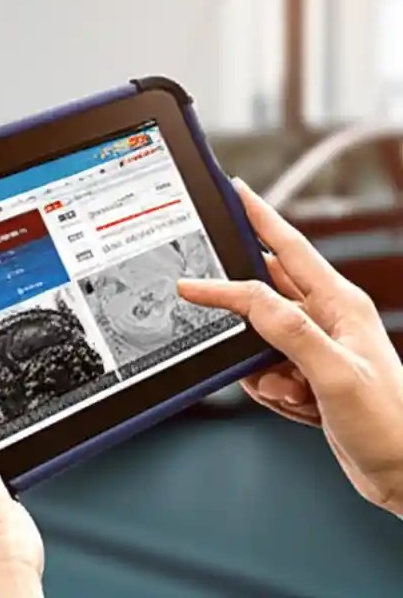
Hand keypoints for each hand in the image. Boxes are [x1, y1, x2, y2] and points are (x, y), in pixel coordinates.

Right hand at [179, 178, 402, 514]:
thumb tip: (247, 297)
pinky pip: (262, 372)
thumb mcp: (335, 374)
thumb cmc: (389, 423)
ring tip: (297, 393)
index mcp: (341, 304)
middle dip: (246, 324)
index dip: (258, 217)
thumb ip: (288, 331)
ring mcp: (315, 348)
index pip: (288, 248)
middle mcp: (327, 320)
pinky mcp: (306, 375)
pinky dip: (270, 392)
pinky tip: (299, 406)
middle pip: (263, 297)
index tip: (230, 195)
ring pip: (256, 340)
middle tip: (256, 348)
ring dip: (262, 371)